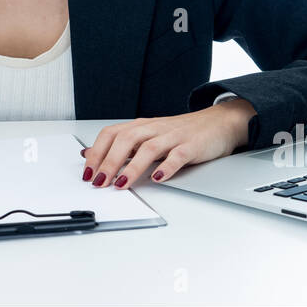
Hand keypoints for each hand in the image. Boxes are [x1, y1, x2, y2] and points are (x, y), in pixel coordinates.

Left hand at [80, 98, 256, 189]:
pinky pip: (178, 155)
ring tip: (121, 184)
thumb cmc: (181, 132)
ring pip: (149, 148)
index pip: (112, 134)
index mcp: (141, 127)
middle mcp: (154, 129)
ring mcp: (173, 136)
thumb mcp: (148, 135)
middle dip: (109, 161)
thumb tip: (90, 154)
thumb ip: (121, 145)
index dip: (97, 152)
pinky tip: (159, 178)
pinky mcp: (192, 146)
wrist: (218, 122)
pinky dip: (167, 167)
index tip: (87, 173)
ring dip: (132, 167)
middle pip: (126, 140)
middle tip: (99, 182)